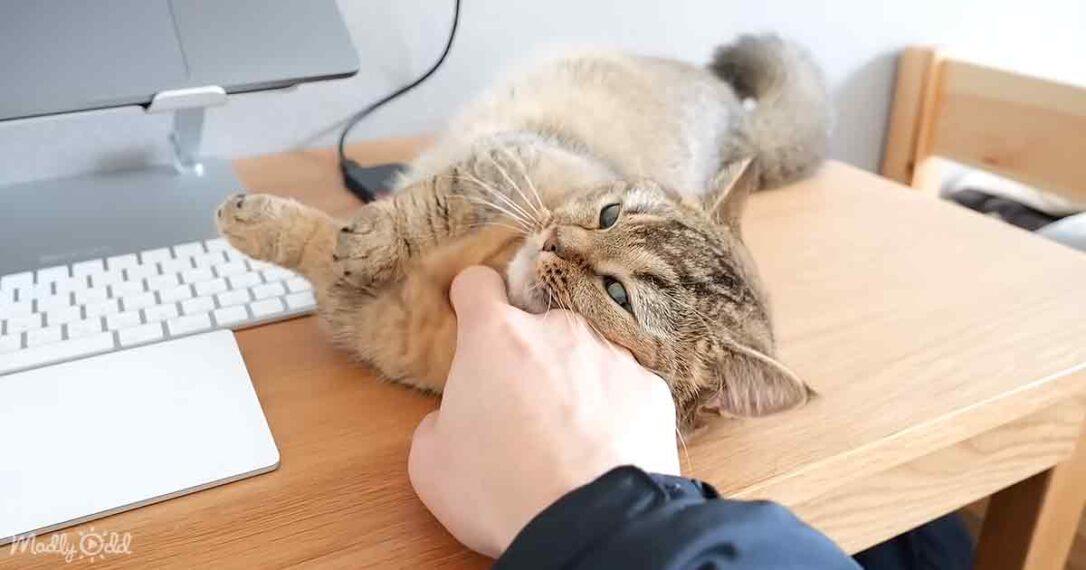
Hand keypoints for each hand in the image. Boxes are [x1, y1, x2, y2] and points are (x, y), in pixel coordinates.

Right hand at [408, 266, 679, 557]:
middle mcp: (559, 329)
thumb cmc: (501, 493)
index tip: (473, 324)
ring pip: (584, 357)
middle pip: (537, 326)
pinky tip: (605, 452)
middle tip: (521, 412)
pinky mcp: (652, 388)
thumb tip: (459, 416)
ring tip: (569, 441)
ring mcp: (612, 355)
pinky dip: (614, 412)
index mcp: (495, 337)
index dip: (472, 302)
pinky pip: (624, 389)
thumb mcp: (432, 462)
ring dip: (573, 384)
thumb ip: (440, 419)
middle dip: (527, 358)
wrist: (591, 528)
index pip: (478, 284)